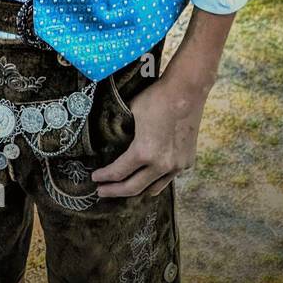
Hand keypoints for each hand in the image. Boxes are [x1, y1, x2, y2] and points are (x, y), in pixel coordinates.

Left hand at [89, 67, 208, 198]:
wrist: (187, 91)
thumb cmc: (156, 98)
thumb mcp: (131, 111)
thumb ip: (123, 129)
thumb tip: (111, 137)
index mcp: (144, 152)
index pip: (118, 172)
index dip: (105, 177)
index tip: (95, 178)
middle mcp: (161, 165)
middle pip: (133, 188)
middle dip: (115, 191)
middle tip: (102, 191)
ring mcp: (176, 166)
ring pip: (153, 189)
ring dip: (137, 191)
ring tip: (124, 189)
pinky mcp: (187, 162)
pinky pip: (168, 178)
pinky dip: (155, 180)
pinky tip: (147, 177)